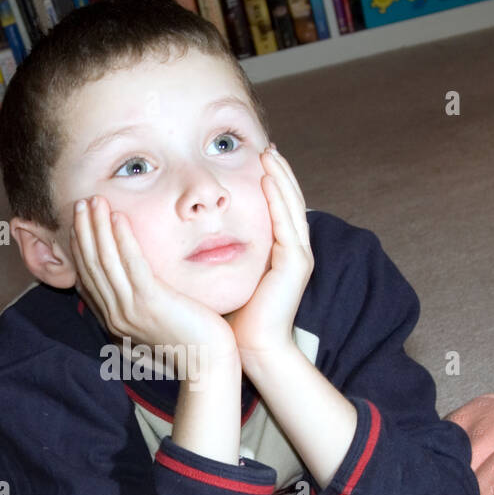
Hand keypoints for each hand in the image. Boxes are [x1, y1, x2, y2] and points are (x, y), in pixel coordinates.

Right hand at [70, 195, 237, 370]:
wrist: (207, 363)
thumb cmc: (190, 339)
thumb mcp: (159, 316)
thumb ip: (144, 298)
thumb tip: (140, 278)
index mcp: (115, 318)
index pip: (89, 277)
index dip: (82, 246)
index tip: (80, 220)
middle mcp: (116, 315)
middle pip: (92, 265)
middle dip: (85, 231)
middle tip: (81, 202)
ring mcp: (131, 310)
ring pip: (106, 262)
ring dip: (98, 228)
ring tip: (95, 201)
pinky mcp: (150, 303)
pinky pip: (131, 264)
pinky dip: (122, 239)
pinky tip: (120, 217)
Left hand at [225, 143, 312, 368]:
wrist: (252, 348)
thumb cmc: (236, 318)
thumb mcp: (228, 277)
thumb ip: (221, 254)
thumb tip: (195, 239)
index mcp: (280, 253)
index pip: (278, 208)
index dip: (271, 182)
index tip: (257, 158)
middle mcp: (294, 250)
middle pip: (290, 200)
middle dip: (280, 172)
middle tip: (267, 146)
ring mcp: (298, 256)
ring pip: (293, 205)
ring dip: (281, 177)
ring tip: (269, 153)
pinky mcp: (295, 263)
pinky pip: (288, 222)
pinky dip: (279, 198)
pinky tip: (267, 179)